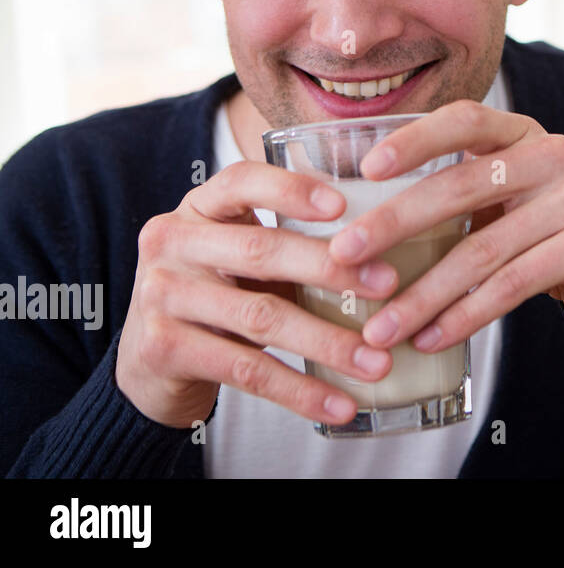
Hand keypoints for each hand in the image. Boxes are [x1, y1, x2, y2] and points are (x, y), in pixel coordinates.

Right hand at [116, 162, 401, 429]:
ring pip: (260, 316)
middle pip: (260, 250)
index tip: (344, 206)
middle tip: (389, 286)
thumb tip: (387, 251)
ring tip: (378, 361)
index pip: (242, 182)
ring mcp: (161, 294)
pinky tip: (340, 405)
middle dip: (331, 269)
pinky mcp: (162, 348)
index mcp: (199, 207)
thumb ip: (294, 245)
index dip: (292, 190)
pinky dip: (300, 390)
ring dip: (328, 342)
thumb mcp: (244, 259)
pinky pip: (246, 371)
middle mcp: (172, 242)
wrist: (150, 363)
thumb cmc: (221, 296)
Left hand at [325, 100, 563, 354]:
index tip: (367, 169)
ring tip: (380, 328)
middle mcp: (554, 155)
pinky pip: (512, 284)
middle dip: (394, 224)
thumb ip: (459, 194)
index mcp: (525, 134)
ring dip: (423, 294)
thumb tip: (361, 225)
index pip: (465, 119)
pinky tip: (431, 337)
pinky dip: (465, 316)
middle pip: (461, 186)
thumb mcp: (509, 201)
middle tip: (342, 256)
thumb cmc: (548, 239)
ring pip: (481, 249)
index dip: (415, 139)